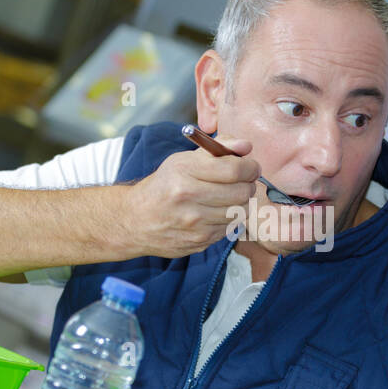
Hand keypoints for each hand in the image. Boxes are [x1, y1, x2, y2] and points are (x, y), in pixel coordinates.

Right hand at [126, 136, 259, 256]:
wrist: (135, 221)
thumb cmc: (164, 186)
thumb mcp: (182, 160)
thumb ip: (217, 149)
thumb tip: (246, 146)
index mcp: (184, 172)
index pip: (234, 169)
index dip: (250, 167)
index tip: (251, 167)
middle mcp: (188, 198)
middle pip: (241, 192)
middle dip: (248, 185)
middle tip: (243, 181)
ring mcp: (194, 224)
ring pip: (239, 212)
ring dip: (240, 203)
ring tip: (228, 196)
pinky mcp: (198, 242)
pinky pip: (229, 228)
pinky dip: (228, 219)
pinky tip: (215, 213)